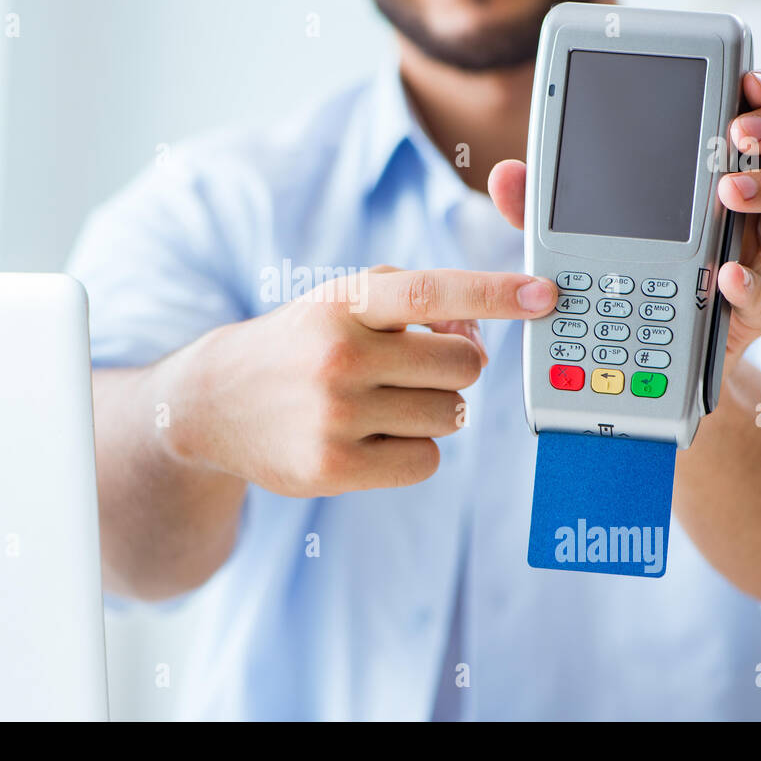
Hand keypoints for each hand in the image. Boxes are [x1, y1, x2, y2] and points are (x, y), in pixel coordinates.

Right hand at [162, 266, 558, 495]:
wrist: (216, 402)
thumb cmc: (301, 344)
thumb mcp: (342, 303)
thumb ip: (414, 304)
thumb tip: (479, 339)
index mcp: (344, 305)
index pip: (432, 293)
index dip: (494, 293)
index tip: (544, 296)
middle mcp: (339, 356)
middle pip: (462, 368)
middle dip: (455, 369)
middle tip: (415, 370)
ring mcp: (335, 416)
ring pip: (448, 417)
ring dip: (432, 411)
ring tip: (382, 403)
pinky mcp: (333, 467)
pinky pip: (425, 462)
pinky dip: (413, 450)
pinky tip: (371, 439)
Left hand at [489, 69, 760, 379]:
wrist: (652, 360)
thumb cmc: (622, 275)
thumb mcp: (573, 233)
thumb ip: (543, 205)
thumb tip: (504, 174)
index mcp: (715, 168)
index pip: (755, 112)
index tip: (746, 77)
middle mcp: (752, 203)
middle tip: (738, 132)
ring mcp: (760, 253)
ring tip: (729, 190)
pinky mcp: (751, 310)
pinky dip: (750, 283)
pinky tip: (725, 275)